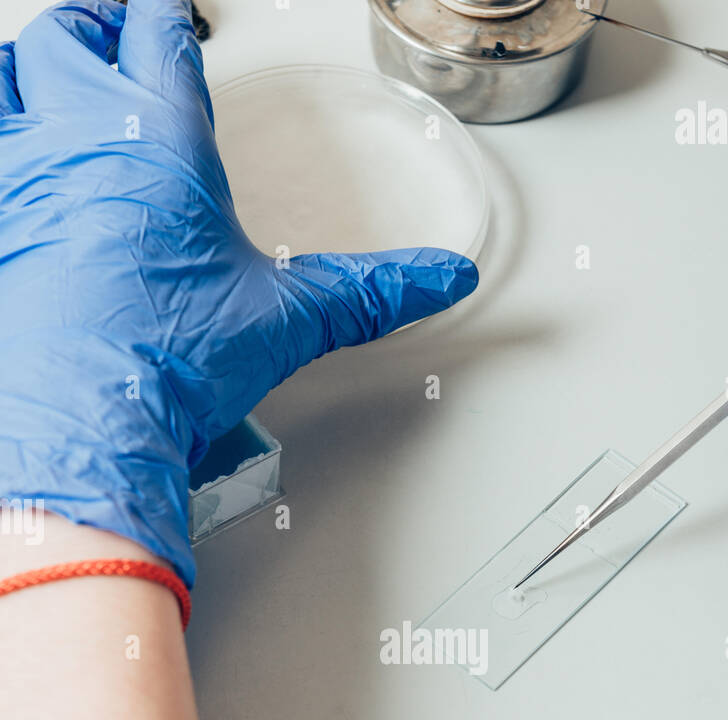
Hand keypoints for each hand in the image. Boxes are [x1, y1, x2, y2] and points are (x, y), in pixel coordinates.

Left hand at [0, 1, 477, 586]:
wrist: (86, 424)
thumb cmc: (171, 363)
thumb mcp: (284, 321)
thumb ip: (364, 291)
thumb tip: (437, 278)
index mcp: (159, 140)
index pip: (159, 35)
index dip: (170, 19)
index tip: (175, 20)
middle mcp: (77, 138)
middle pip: (73, 38)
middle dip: (99, 30)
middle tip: (119, 38)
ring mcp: (17, 177)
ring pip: (10, 79)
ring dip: (35, 71)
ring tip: (56, 81)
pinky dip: (3, 139)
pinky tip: (18, 168)